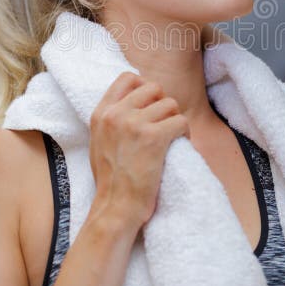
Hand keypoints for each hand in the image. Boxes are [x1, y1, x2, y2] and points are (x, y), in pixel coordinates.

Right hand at [88, 72, 190, 228]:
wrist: (116, 207)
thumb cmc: (112, 180)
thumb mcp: (100, 141)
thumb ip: (112, 119)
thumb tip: (134, 101)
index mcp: (101, 113)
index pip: (127, 78)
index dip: (145, 86)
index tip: (151, 103)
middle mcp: (116, 114)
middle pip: (153, 88)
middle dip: (163, 105)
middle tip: (163, 125)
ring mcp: (134, 124)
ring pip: (170, 104)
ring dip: (174, 120)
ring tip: (171, 138)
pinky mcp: (153, 137)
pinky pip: (181, 122)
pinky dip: (184, 134)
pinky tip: (177, 146)